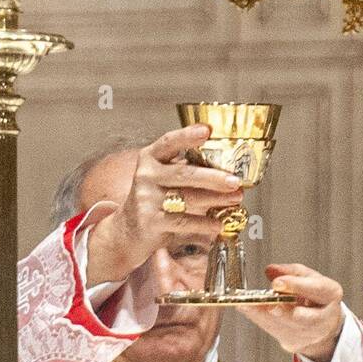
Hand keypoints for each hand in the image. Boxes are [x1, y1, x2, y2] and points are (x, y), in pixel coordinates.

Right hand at [84, 125, 242, 286]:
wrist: (128, 230)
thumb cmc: (153, 199)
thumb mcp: (163, 176)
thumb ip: (186, 167)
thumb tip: (227, 166)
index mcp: (150, 158)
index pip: (169, 142)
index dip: (187, 135)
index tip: (207, 130)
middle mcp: (146, 175)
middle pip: (184, 173)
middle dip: (213, 177)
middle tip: (235, 180)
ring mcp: (147, 199)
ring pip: (187, 197)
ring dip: (215, 199)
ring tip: (235, 199)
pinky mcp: (150, 221)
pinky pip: (182, 221)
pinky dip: (203, 223)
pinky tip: (217, 224)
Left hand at [237, 263, 343, 361]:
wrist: (321, 323)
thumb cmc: (314, 295)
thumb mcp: (307, 276)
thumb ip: (290, 271)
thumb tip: (271, 270)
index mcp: (330, 294)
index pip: (318, 290)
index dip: (297, 286)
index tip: (277, 283)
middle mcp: (324, 318)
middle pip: (304, 316)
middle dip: (284, 310)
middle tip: (267, 303)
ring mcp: (310, 335)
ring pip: (286, 327)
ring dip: (265, 315)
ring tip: (248, 304)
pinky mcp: (294, 342)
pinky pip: (274, 331)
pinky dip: (258, 319)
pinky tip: (246, 309)